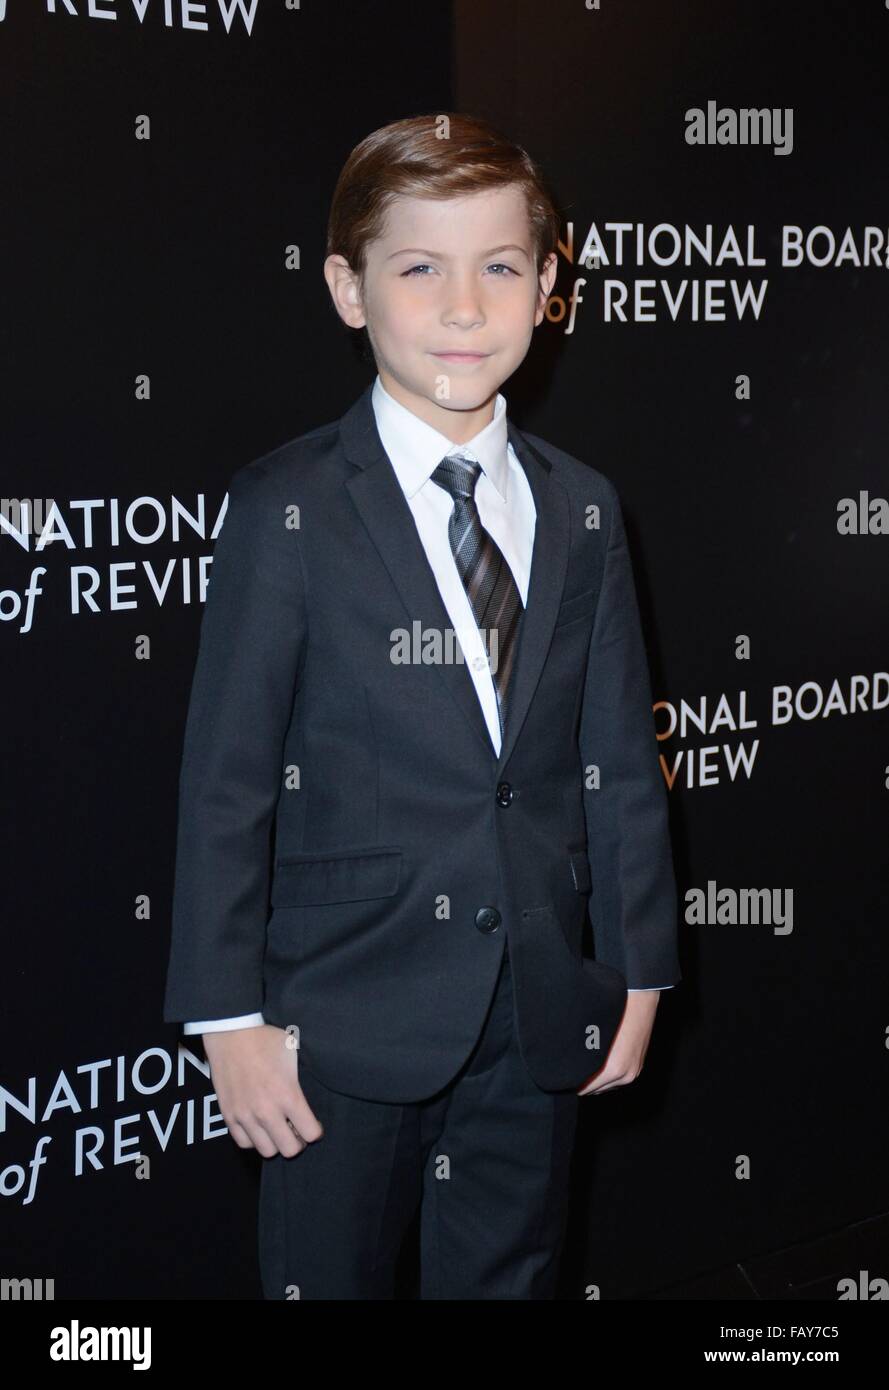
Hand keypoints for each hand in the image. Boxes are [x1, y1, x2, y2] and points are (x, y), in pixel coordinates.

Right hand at [202, 1024, 323, 1156]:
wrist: (231, 1032)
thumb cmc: (265, 1039)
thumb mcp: (294, 1053)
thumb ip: (303, 1079)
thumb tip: (316, 1090)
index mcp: (288, 1094)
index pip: (311, 1133)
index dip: (315, 1131)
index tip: (313, 1124)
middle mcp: (267, 1110)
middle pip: (290, 1149)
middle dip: (298, 1142)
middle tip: (296, 1130)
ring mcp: (246, 1115)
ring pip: (267, 1151)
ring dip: (276, 1142)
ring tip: (277, 1128)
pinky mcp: (229, 1115)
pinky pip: (244, 1143)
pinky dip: (254, 1139)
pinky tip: (259, 1126)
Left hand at [576, 991, 659, 1095]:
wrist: (639, 999)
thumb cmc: (613, 1012)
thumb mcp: (592, 1034)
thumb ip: (581, 1055)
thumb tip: (567, 1065)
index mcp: (613, 1069)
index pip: (584, 1089)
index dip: (571, 1082)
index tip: (560, 1074)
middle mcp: (625, 1075)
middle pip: (594, 1090)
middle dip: (581, 1082)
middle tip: (568, 1068)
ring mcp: (633, 1072)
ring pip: (605, 1087)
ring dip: (593, 1080)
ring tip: (581, 1064)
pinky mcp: (637, 1067)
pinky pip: (616, 1080)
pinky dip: (605, 1076)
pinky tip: (596, 1062)